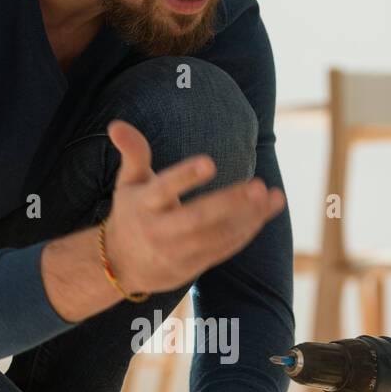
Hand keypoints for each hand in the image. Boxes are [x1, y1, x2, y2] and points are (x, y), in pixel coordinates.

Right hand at [102, 119, 284, 294]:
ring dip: (249, 218)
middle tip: (259, 186)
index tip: (210, 162)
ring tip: (273, 196)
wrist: (120, 265)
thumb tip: (117, 124)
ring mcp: (176, 252)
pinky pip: (224, 249)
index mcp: (143, 204)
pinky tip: (265, 213)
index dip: (185, 176)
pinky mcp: (191, 267)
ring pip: (217, 236)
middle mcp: (158, 231)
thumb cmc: (132, 212)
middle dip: (229, 203)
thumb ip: (133, 153)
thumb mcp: (127, 183)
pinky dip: (246, 231)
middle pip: (197, 218)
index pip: (164, 189)